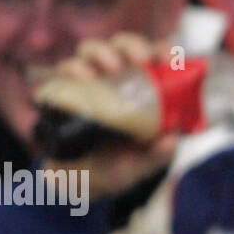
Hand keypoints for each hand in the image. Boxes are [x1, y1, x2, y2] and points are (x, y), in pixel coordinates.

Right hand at [35, 32, 178, 197]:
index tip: (166, 57)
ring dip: (100, 53)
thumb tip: (172, 138)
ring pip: (90, 51)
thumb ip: (156, 156)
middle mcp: (113, 81)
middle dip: (130, 45)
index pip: (153, 58)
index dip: (162, 50)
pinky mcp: (62, 92)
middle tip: (137, 60)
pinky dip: (70, 70)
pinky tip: (77, 78)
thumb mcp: (138, 168)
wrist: (74, 187)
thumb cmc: (115, 171)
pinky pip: (62, 72)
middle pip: (122, 46)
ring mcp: (87, 84)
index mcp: (140, 92)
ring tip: (106, 70)